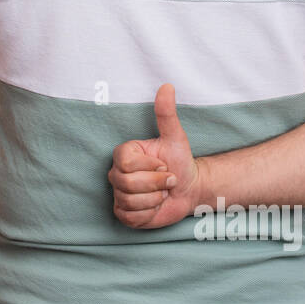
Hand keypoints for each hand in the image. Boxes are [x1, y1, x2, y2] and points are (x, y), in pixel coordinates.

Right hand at [109, 83, 210, 228]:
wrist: (188, 189)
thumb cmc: (180, 162)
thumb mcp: (175, 138)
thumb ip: (167, 114)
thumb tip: (167, 86)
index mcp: (124, 153)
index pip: (126, 163)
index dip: (150, 167)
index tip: (163, 165)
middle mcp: (116, 173)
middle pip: (126, 183)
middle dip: (156, 184)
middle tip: (167, 181)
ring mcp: (118, 194)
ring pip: (129, 201)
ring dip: (154, 199)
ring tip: (162, 193)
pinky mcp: (123, 213)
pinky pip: (131, 217)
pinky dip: (149, 213)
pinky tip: (155, 205)